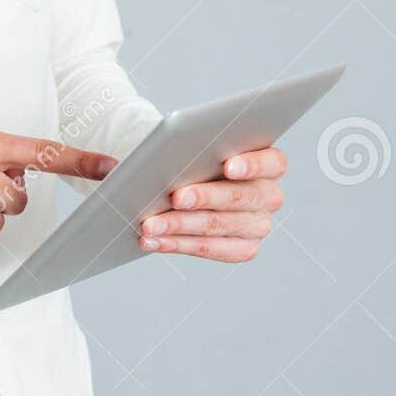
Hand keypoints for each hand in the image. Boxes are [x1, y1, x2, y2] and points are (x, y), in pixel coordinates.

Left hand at [137, 146, 286, 262]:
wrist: (192, 187)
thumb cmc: (195, 161)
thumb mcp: (192, 147)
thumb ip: (182, 146)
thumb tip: (123, 160)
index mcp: (269, 163)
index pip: (273, 162)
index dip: (253, 164)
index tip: (228, 165)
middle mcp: (269, 195)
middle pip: (240, 196)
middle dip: (204, 197)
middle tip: (174, 197)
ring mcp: (258, 225)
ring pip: (219, 225)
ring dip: (180, 225)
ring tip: (150, 225)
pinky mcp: (244, 248)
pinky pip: (210, 249)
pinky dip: (177, 244)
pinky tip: (154, 241)